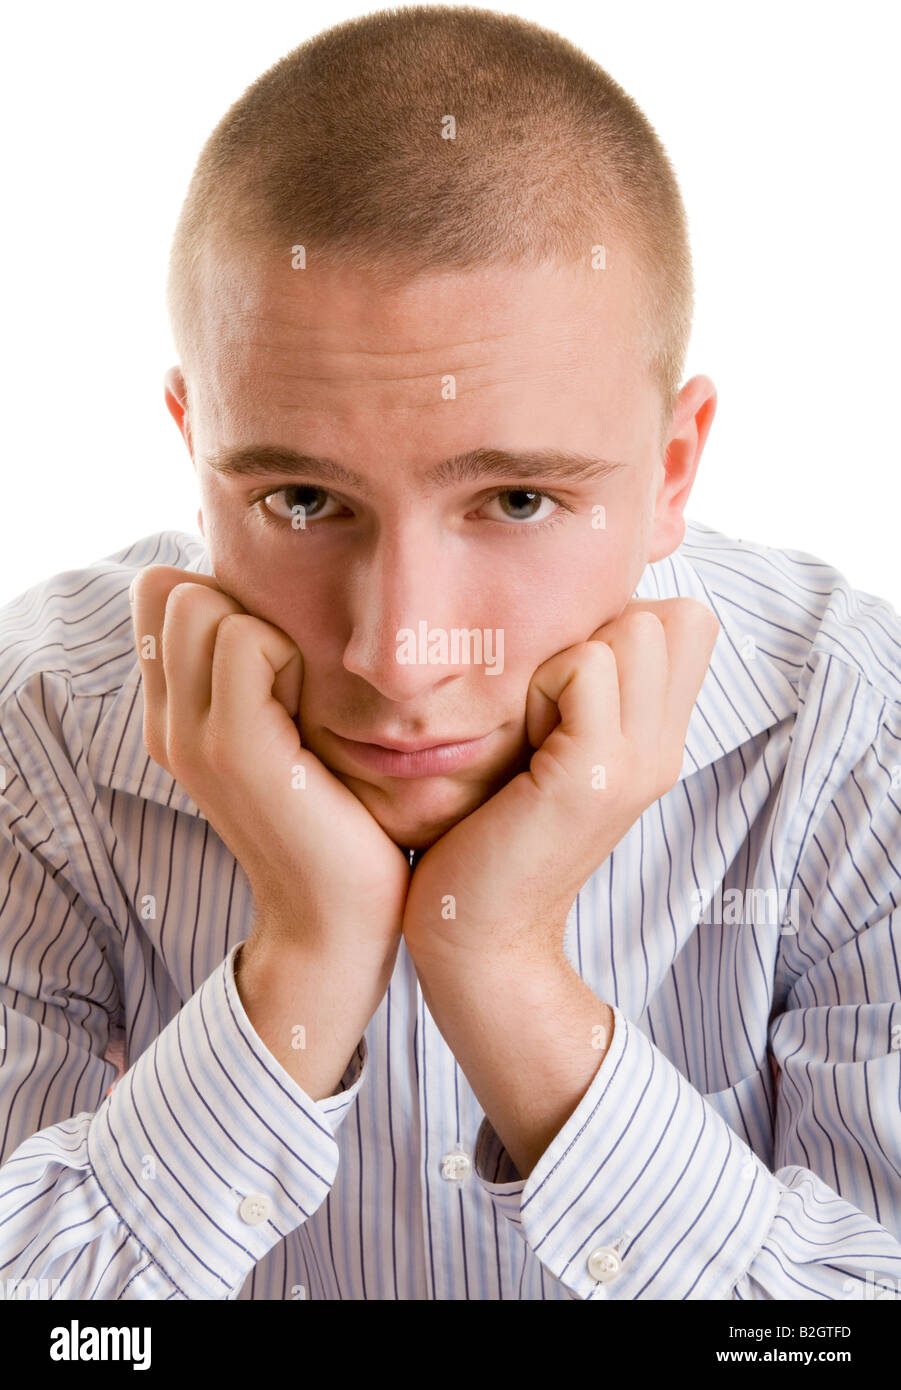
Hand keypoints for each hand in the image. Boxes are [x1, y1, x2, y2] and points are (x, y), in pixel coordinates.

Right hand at [129, 567, 410, 955]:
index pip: (159, 594)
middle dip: (242, 609)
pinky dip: (291, 656)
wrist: (336, 916)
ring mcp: (191, 734)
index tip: (274, 659)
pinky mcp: (233, 746)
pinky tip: (313, 715)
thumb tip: (272, 598)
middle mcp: (167, 722)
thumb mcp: (282, 732)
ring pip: (201, 605)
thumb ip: (256, 672)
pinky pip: (247, 640)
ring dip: (268, 631)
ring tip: (301, 699)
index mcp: (173, 716)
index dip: (221, 599)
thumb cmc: (333, 817)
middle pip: (173, 590)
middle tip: (291, 680)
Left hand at [401, 598, 719, 970]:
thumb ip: (581, 697)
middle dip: (601, 632)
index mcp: (658, 742)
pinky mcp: (595, 773)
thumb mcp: (551, 755)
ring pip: (636, 628)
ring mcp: (638, 762)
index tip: (566, 682)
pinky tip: (519, 741)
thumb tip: (570, 620)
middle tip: (547, 701)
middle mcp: (664, 749)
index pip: (689, 622)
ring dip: (569, 656)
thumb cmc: (488, 838)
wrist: (480, 941)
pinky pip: (588, 666)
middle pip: (674, 615)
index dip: (624, 624)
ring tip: (532, 723)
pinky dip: (542, 684)